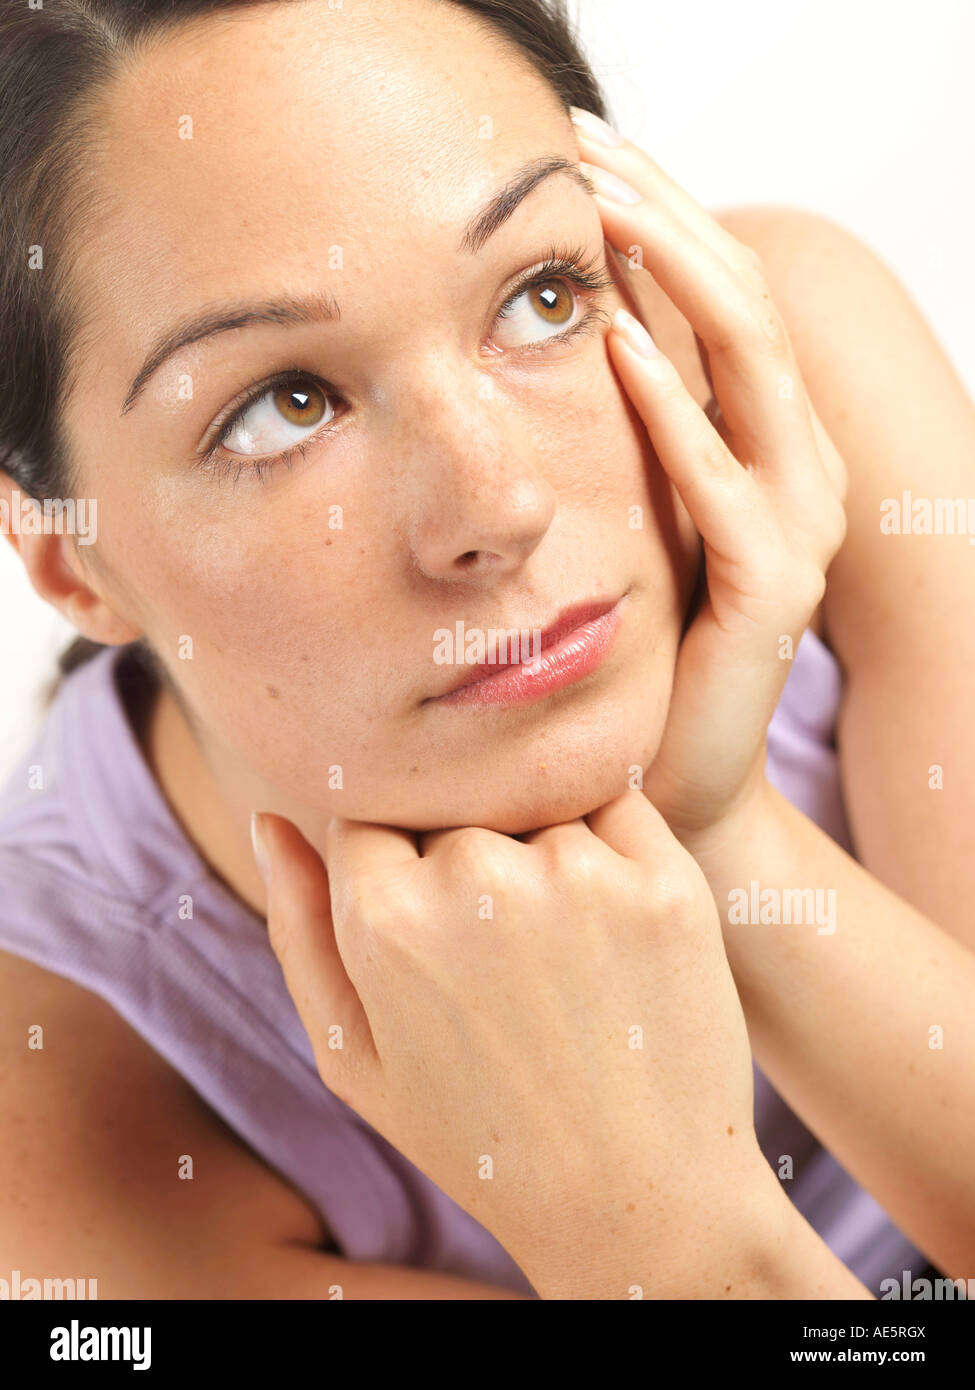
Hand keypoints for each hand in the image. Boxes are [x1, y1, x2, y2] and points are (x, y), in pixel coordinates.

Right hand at [253, 791, 781, 1295]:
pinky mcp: (665, 879)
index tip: (431, 931)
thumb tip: (269, 819)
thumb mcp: (351, 1055)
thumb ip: (300, 927)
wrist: (637, 1198)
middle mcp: (478, 877)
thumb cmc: (476, 1134)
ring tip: (563, 959)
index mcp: (386, 916)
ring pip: (534, 805)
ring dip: (541, 852)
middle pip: (451, 808)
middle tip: (503, 960)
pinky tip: (613, 929)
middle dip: (465, 859)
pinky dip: (612, 846)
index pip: (367, 819)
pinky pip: (616, 807)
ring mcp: (579, 873)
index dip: (394, 871)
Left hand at [570, 108, 848, 846]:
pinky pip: (724, 483)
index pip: (723, 295)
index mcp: (765, 441)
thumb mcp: (633, 520)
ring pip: (754, 365)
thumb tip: (559, 335)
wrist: (670, 784)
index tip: (580, 151)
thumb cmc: (639, 650)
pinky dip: (675, 409)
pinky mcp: (772, 588)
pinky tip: (620, 349)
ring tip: (602, 213)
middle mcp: (798, 466)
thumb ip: (625, 436)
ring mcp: (798, 524)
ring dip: (676, 278)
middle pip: (746, 301)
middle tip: (584, 148)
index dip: (661, 213)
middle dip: (665, 215)